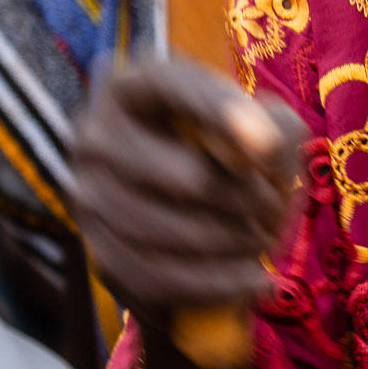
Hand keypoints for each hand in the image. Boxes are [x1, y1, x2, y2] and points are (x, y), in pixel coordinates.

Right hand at [74, 57, 303, 324]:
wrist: (185, 212)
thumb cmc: (231, 150)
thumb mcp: (262, 122)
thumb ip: (276, 127)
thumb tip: (263, 153)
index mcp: (132, 86)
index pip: (173, 87)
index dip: (221, 111)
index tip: (268, 144)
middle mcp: (97, 137)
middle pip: (187, 176)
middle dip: (250, 198)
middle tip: (276, 205)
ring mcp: (91, 200)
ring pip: (181, 232)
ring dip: (240, 241)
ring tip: (266, 236)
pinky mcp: (101, 256)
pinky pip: (167, 277)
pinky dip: (222, 282)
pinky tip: (257, 279)